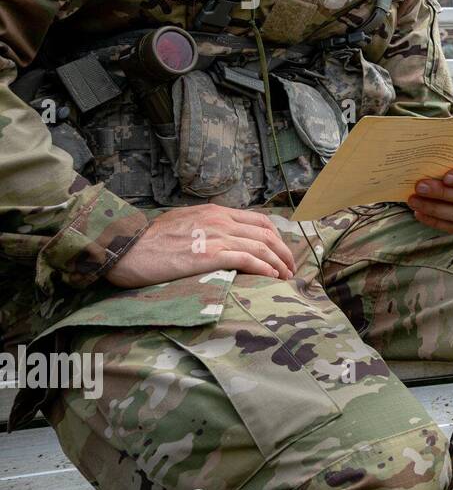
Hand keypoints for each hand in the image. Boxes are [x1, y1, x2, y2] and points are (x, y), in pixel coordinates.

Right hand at [106, 205, 296, 288]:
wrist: (125, 247)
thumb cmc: (148, 240)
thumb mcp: (183, 222)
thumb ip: (205, 225)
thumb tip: (220, 237)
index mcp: (215, 211)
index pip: (259, 221)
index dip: (277, 237)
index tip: (282, 252)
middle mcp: (220, 220)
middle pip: (266, 234)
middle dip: (284, 252)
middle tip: (291, 268)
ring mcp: (216, 236)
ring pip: (261, 247)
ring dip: (278, 264)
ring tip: (285, 277)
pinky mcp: (209, 255)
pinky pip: (247, 260)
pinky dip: (264, 269)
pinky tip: (271, 278)